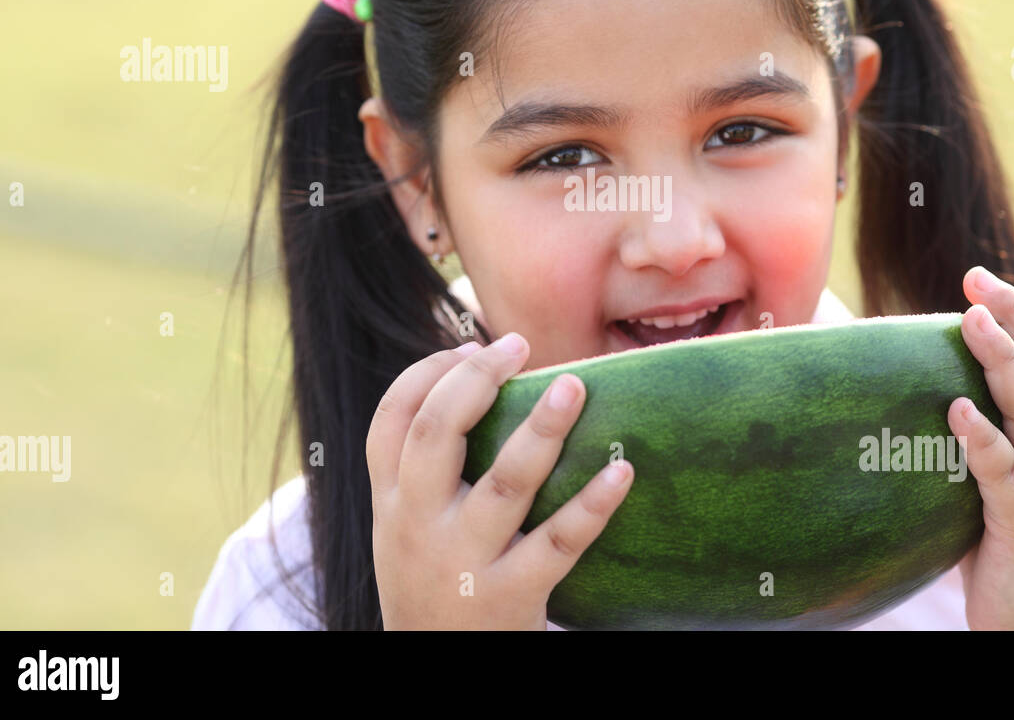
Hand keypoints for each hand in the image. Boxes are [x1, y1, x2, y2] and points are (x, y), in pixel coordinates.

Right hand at [366, 335, 634, 628]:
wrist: (436, 669)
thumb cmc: (432, 582)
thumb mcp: (404, 528)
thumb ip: (423, 470)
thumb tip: (483, 382)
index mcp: (391, 502)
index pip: (392, 419)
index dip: (428, 371)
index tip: (471, 345)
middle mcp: (417, 526)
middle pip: (437, 433)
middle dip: (477, 379)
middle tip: (517, 344)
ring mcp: (465, 561)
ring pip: (505, 482)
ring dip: (542, 430)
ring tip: (574, 386)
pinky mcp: (513, 595)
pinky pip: (559, 542)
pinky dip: (592, 505)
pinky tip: (622, 471)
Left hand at [946, 266, 1013, 629]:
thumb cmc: (1011, 536)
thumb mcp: (1013, 470)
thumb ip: (992, 424)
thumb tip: (920, 373)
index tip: (986, 280)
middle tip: (976, 281)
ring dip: (1005, 362)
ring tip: (971, 322)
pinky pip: (1007, 476)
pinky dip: (984, 440)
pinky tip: (957, 411)